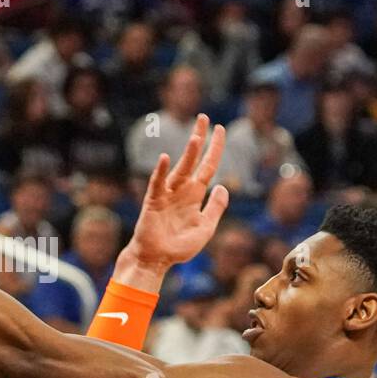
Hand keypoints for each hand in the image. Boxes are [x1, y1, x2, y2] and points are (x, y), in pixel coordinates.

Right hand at [123, 114, 228, 273]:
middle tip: (204, 118)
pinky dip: (161, 171)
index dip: (214, 149)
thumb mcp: (205, 228)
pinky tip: (166, 159)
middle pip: (193, 160)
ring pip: (180, 169)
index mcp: (194, 195)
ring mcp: (167, 194)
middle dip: (200, 139)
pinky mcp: (154, 202)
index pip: (208, 167)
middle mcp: (181, 190)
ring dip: (188, 154)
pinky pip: (158, 183)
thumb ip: (215, 208)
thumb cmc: (178, 246)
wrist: (156, 260)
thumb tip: (223, 187)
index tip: (219, 129)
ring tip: (196, 137)